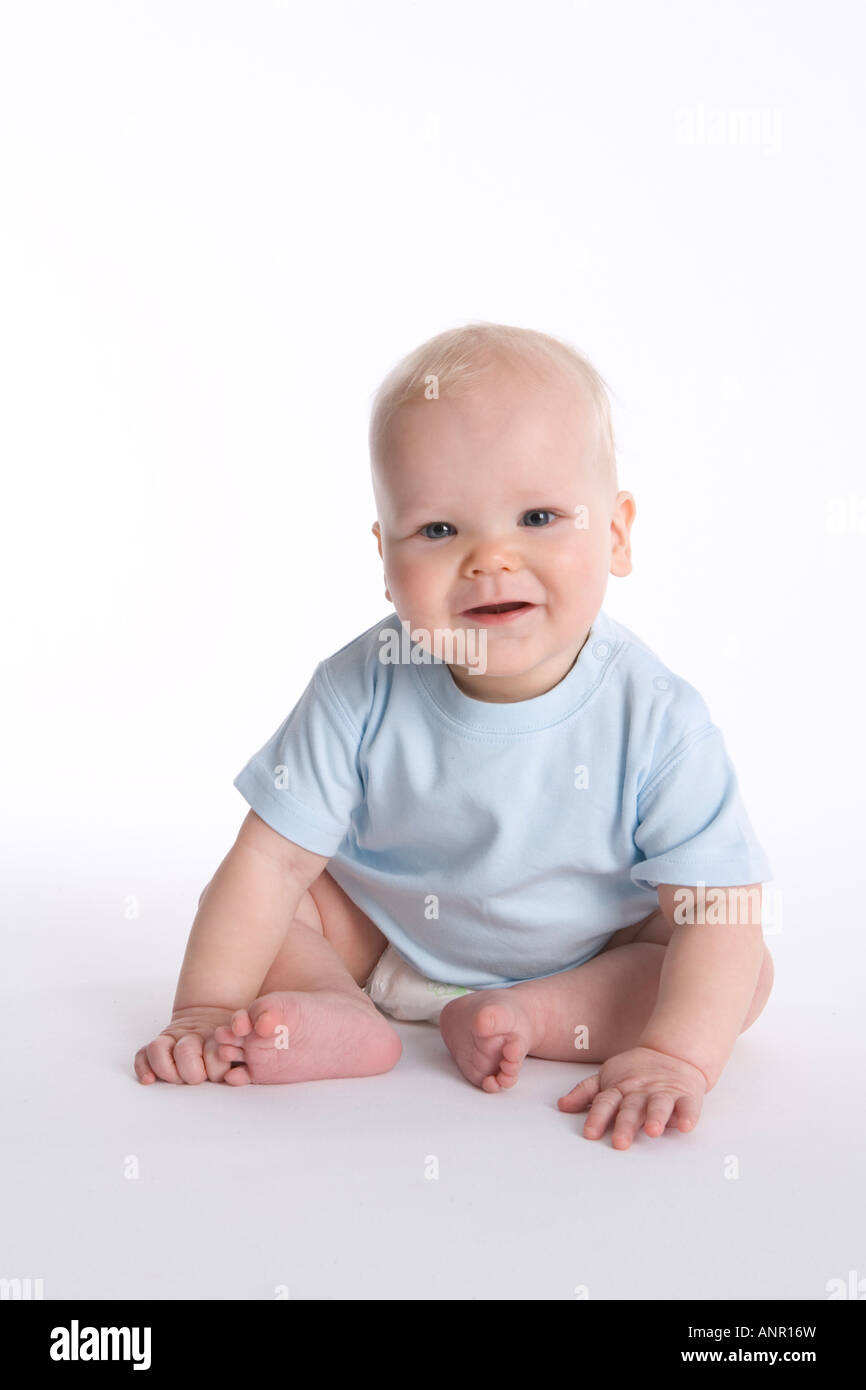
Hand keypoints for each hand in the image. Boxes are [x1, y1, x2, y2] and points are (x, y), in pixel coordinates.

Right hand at [134, 1005, 238, 1084]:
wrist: (213, 1013)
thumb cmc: (231, 1034)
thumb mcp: (243, 1034)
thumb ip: (247, 1036)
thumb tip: (253, 1046)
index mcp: (214, 1036)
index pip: (213, 1054)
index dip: (216, 1066)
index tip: (221, 1072)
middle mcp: (190, 1036)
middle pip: (185, 1052)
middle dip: (191, 1071)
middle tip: (197, 1078)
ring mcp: (173, 1039)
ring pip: (159, 1049)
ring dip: (167, 1069)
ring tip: (175, 1079)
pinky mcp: (160, 1046)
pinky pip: (144, 1054)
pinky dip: (143, 1067)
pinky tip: (148, 1080)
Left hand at [557, 1046, 707, 1148]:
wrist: (673, 1054)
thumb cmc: (636, 1073)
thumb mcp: (608, 1078)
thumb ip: (586, 1092)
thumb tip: (562, 1106)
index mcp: (620, 1088)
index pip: (606, 1102)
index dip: (597, 1117)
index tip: (590, 1134)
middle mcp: (641, 1092)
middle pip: (631, 1108)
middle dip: (625, 1125)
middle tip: (620, 1142)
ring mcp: (664, 1093)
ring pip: (659, 1106)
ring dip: (656, 1118)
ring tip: (653, 1131)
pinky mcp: (686, 1096)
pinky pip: (688, 1106)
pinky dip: (688, 1115)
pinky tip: (686, 1126)